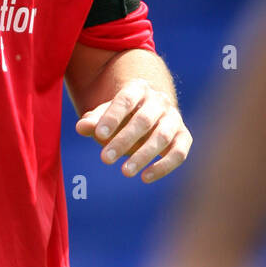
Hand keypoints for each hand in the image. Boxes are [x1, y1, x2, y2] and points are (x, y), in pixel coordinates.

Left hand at [75, 78, 191, 181]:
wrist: (147, 117)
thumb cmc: (121, 118)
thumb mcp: (105, 117)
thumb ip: (93, 121)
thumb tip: (81, 127)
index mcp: (138, 89)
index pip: (125, 100)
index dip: (112, 117)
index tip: (98, 135)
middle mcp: (159, 101)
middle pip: (144, 120)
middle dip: (124, 140)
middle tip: (105, 159)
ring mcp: (174, 118)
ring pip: (162, 136)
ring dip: (144, 155)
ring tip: (125, 172)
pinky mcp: (184, 137)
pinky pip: (179, 152)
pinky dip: (164, 166)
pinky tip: (145, 177)